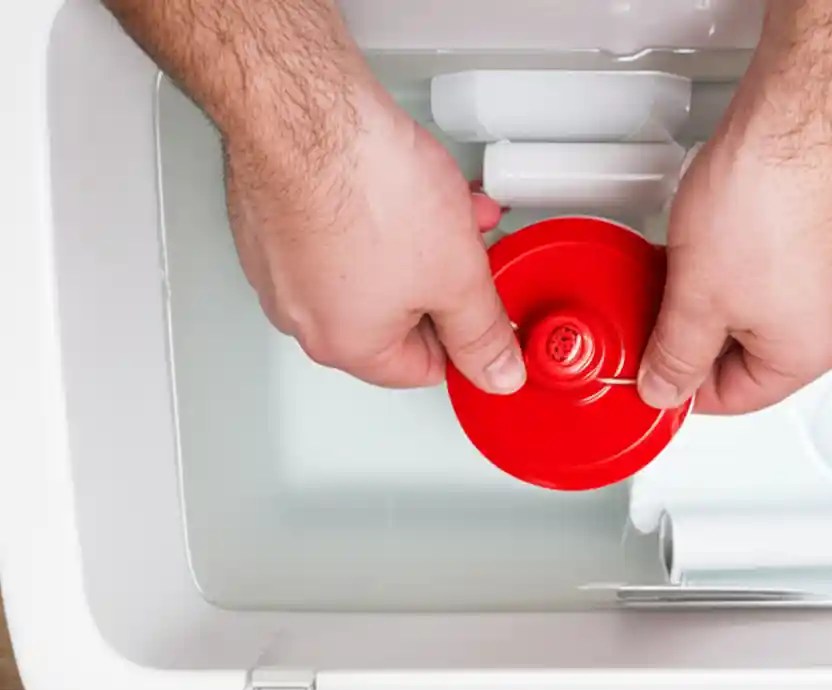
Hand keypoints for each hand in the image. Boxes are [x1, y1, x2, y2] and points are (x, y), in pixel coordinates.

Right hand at [223, 83, 525, 390]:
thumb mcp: (459, 276)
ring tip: (448, 203)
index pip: (424, 369)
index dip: (467, 336)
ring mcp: (280, 265)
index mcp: (346, 345)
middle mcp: (301, 315)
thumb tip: (497, 375)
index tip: (488, 307)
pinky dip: (376, 214)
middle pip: (398, 316)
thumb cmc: (366, 188)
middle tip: (472, 244)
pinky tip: (404, 182)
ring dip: (419, 241)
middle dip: (446, 277)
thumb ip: (482, 335)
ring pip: (372, 268)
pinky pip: (339, 234)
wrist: (308, 111)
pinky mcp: (272, 219)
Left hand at [637, 112, 831, 414]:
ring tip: (678, 263)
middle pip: (747, 353)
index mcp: (808, 351)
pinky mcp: (829, 230)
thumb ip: (675, 356)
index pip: (732, 398)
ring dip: (712, 293)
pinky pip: (774, 265)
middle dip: (693, 334)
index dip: (678, 386)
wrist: (802, 112)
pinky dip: (738, 258)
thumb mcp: (697, 296)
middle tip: (653, 308)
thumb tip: (664, 389)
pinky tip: (710, 233)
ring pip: (758, 305)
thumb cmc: (769, 195)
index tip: (647, 369)